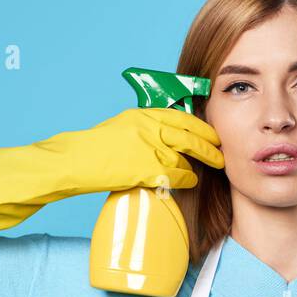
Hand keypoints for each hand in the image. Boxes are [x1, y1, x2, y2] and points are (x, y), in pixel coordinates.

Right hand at [44, 107, 224, 193]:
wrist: (76, 161)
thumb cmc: (96, 147)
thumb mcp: (123, 126)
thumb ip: (146, 127)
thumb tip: (168, 135)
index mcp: (143, 115)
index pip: (182, 118)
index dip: (201, 128)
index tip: (212, 135)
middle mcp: (148, 129)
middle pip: (190, 136)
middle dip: (209, 146)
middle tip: (220, 154)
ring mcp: (148, 149)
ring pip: (185, 157)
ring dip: (197, 165)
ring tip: (204, 170)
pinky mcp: (146, 169)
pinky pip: (177, 174)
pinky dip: (187, 178)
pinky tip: (190, 181)